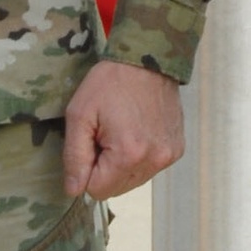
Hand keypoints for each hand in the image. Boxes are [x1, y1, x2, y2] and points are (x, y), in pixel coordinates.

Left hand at [63, 61, 183, 198]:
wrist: (148, 59)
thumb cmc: (110, 83)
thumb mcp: (80, 115)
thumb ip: (74, 157)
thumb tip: (74, 191)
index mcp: (128, 155)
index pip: (97, 190)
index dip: (87, 169)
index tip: (92, 140)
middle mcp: (154, 161)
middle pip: (116, 189)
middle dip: (105, 168)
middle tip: (106, 134)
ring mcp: (168, 156)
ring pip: (132, 181)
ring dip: (122, 164)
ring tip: (122, 131)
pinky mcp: (176, 150)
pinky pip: (149, 168)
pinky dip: (139, 157)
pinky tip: (137, 131)